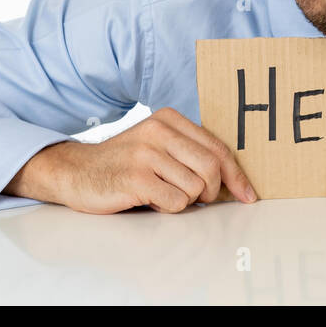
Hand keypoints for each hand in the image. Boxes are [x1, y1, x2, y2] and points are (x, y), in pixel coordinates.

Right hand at [5, 107, 256, 213]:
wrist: (77, 171)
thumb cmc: (126, 163)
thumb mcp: (158, 146)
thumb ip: (190, 152)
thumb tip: (234, 180)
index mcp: (169, 118)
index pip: (218, 148)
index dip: (237, 175)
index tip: (248, 195)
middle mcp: (158, 130)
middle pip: (212, 168)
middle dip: (213, 191)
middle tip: (200, 199)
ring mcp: (146, 153)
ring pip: (195, 188)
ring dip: (184, 200)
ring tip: (162, 192)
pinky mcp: (135, 177)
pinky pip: (175, 202)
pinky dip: (169, 207)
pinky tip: (150, 199)